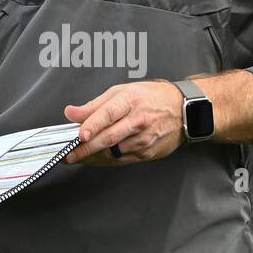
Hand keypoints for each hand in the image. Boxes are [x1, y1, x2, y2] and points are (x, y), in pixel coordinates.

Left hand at [64, 81, 184, 165]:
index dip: (93, 125)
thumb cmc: (151, 98)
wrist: (183, 109)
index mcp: (130, 101)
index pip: (108, 114)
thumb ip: (94, 105)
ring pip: (113, 152)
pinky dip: (105, 161)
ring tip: (76, 157)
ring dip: (93, 157)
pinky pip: (121, 160)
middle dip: (86, 149)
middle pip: (109, 138)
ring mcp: (144, 139)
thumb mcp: (122, 92)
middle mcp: (138, 121)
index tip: (80, 135)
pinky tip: (94, 159)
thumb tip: (71, 113)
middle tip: (68, 155)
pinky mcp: (147, 153)